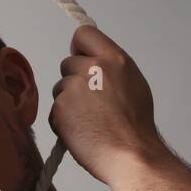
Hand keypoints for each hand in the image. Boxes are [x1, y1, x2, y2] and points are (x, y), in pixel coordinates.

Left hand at [49, 24, 170, 185]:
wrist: (131, 156)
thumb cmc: (136, 128)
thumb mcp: (133, 84)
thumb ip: (111, 69)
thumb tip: (95, 62)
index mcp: (114, 60)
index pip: (84, 34)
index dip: (79, 47)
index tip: (81, 58)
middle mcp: (93, 69)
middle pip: (67, 63)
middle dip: (74, 80)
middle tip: (91, 102)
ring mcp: (74, 88)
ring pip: (60, 88)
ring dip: (68, 102)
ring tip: (90, 120)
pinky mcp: (60, 108)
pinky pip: (55, 110)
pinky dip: (63, 121)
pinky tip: (82, 132)